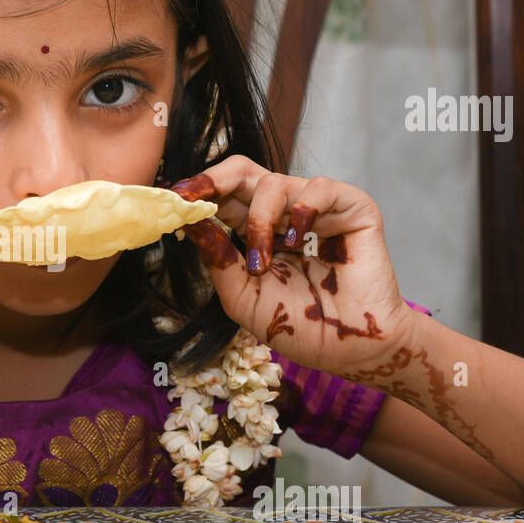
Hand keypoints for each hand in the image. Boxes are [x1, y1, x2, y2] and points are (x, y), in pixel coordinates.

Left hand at [169, 156, 418, 378]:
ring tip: (264, 263)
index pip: (223, 198)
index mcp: (256, 232)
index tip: (171, 199)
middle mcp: (284, 214)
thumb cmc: (301, 328)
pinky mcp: (351, 209)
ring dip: (260, 221)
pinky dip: (302, 209)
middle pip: (243, 173)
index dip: (198, 195)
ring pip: (274, 182)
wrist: (352, 349)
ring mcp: (317, 209)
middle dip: (213, 180)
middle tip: (193, 196)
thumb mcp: (243, 298)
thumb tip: (189, 222)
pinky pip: (319, 187)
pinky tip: (298, 241)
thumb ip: (218, 260)